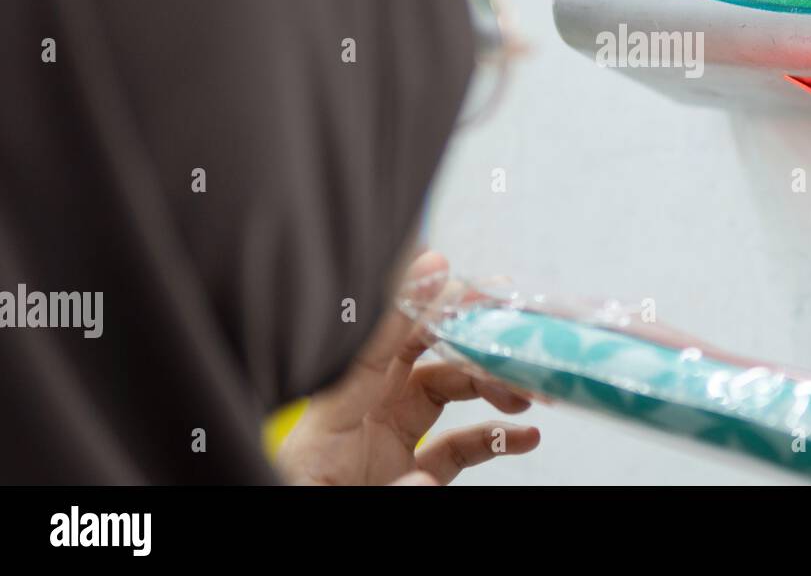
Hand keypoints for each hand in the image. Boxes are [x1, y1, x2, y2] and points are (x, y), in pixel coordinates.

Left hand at [276, 251, 539, 484]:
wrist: (274, 552)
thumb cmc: (291, 500)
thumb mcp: (321, 498)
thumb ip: (377, 491)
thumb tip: (427, 477)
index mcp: (332, 416)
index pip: (375, 343)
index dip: (409, 301)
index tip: (442, 268)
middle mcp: (364, 417)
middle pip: (423, 353)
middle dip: (468, 330)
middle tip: (511, 321)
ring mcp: (390, 442)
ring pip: (450, 389)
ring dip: (493, 382)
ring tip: (530, 390)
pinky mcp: (412, 470)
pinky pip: (461, 444)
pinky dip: (498, 437)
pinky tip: (530, 437)